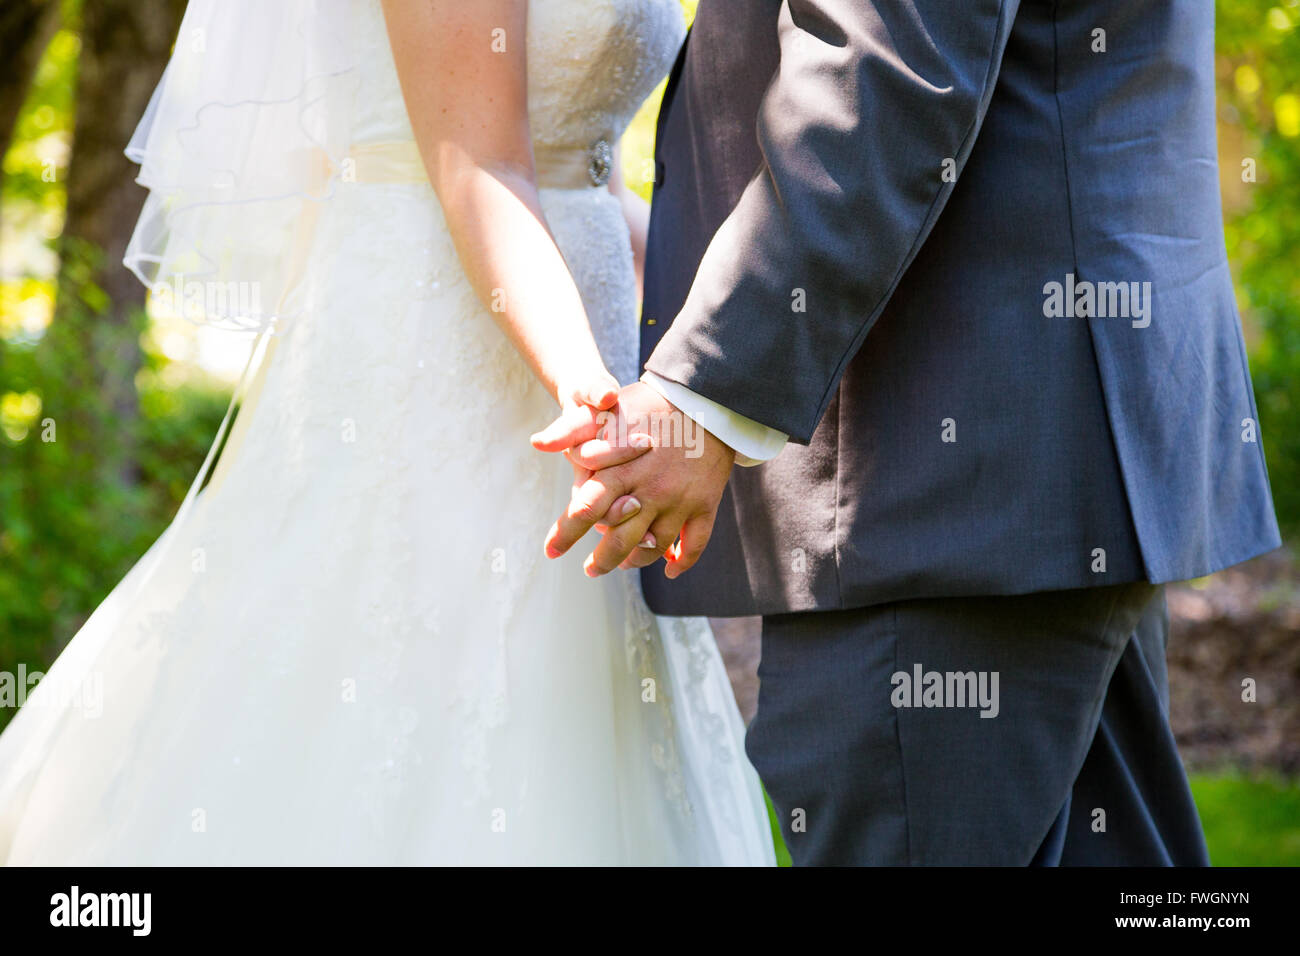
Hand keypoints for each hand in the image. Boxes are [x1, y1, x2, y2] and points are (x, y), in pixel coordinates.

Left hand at [534, 381, 734, 578]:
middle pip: (619, 539)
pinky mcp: (706, 504)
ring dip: (634, 561)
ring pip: (653, 547)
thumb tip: (537, 443)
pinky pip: (694, 544)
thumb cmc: (651, 403)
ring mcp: (681, 501)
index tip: (551, 551)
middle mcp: (651, 491)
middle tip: (589, 569)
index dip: (566, 533)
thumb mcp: (607, 411)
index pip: (586, 508)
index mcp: (623, 470)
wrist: (707, 400)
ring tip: (621, 564)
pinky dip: (681, 561)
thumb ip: (572, 429)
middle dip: (600, 561)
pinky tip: (669, 568)